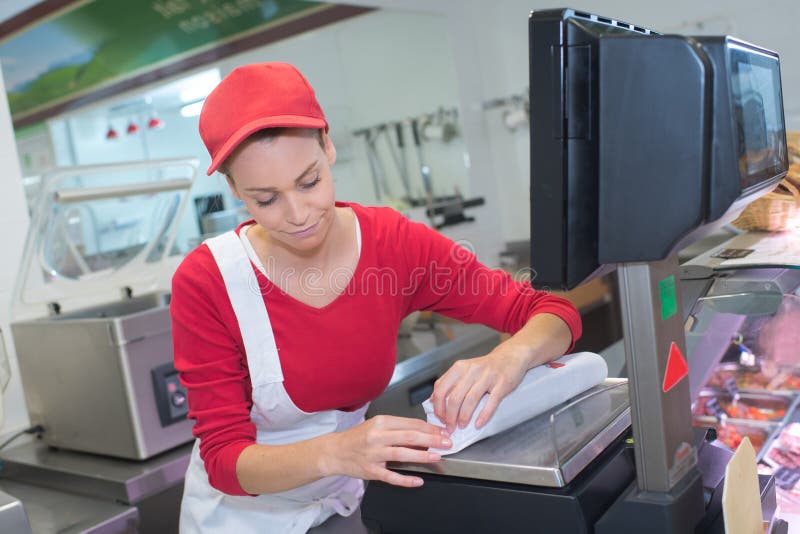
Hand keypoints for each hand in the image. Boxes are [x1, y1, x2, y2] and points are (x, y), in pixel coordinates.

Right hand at [322, 415, 450, 487]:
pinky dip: (405, 479)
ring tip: (436, 456)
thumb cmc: (358, 437)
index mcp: (380, 422)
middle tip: (447, 442)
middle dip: (431, 439)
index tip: (442, 431)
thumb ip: (398, 428)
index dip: (429, 427)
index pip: (410, 423)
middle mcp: (377, 437)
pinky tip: (417, 480)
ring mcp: (373, 454)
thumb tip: (424, 433)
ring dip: (421, 455)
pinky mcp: (371, 470)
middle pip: (408, 436)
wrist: (335, 451)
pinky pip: (390, 476)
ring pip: (401, 454)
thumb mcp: (377, 425)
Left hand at [431, 345, 530, 432]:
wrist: (510, 356)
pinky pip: (491, 402)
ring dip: (464, 417)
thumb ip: (448, 382)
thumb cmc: (485, 367)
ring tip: (462, 426)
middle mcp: (472, 370)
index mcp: (459, 367)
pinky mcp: (502, 384)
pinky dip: (483, 416)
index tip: (440, 418)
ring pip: (470, 400)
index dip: (438, 407)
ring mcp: (487, 376)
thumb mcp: (464, 370)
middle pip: (454, 397)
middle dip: (450, 417)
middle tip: (450, 427)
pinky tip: (478, 424)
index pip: (441, 389)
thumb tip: (433, 399)